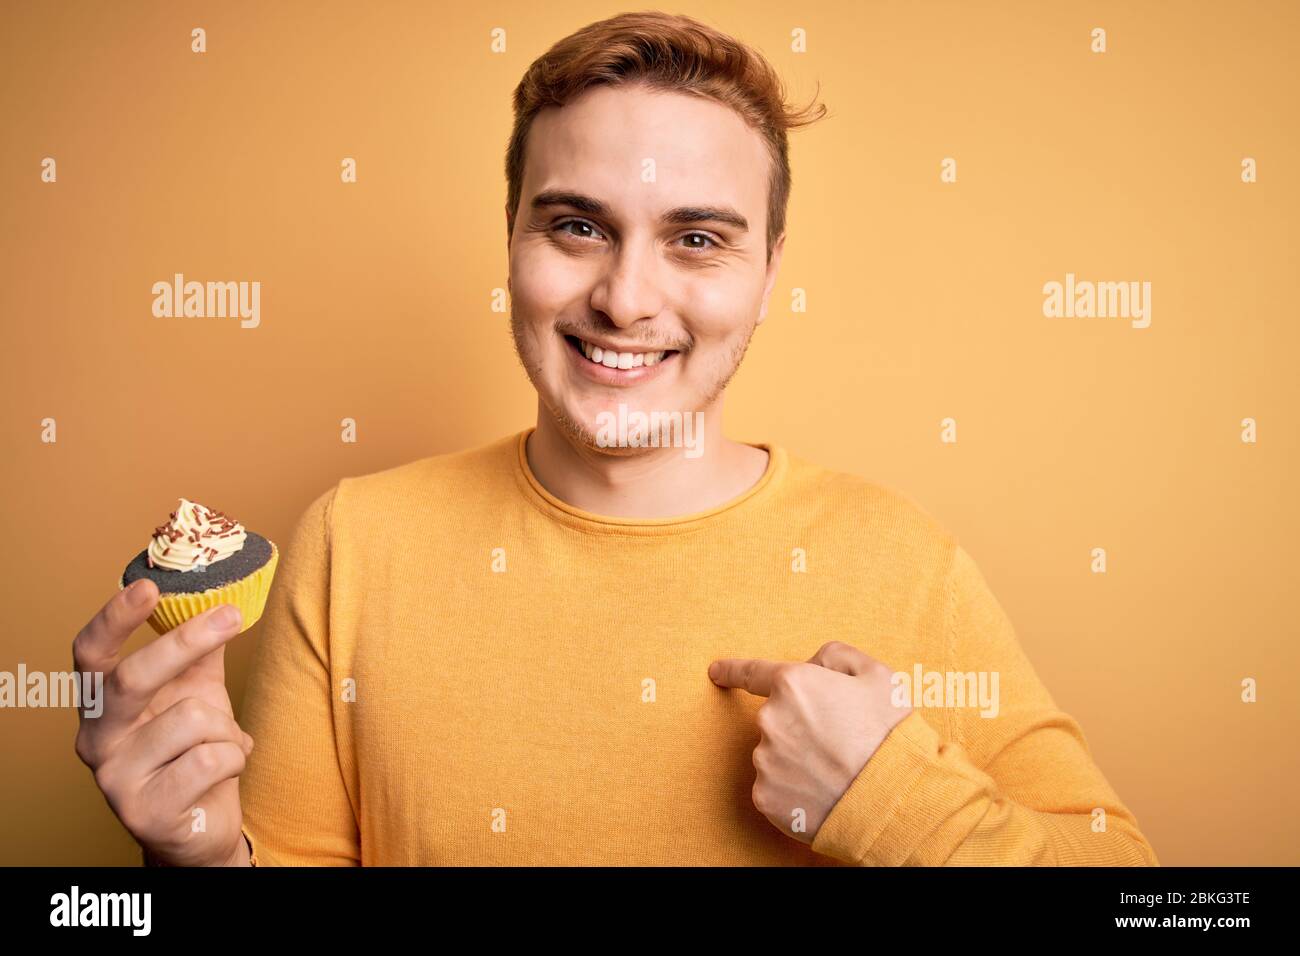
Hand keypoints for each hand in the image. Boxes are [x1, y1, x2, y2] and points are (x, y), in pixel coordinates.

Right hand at [73, 579, 253, 865]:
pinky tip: (225, 771)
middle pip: (131, 679)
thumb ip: (200, 651)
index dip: (114, 619)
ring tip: (225, 745)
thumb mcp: (198, 693)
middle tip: (229, 617)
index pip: (90, 655)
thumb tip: (219, 597)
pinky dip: (234, 757)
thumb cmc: (195, 751)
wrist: (204, 826)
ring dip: (227, 727)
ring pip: (191, 719)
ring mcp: (115, 780)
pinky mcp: (145, 812)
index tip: (147, 586)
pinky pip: (210, 758)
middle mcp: (95, 740)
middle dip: (184, 643)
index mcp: (102, 706)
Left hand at [708, 641, 911, 843]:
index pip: (752, 673)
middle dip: (800, 726)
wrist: (896, 798)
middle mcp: (770, 720)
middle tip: (838, 742)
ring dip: (797, 760)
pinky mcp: (766, 797)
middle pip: (776, 719)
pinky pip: (775, 787)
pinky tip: (822, 793)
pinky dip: (795, 790)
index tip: (716, 672)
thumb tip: (811, 665)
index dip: (733, 671)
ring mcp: (765, 761)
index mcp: (793, 684)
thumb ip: (835, 657)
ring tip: (836, 771)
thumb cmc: (889, 734)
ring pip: (775, 754)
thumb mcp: (876, 675)